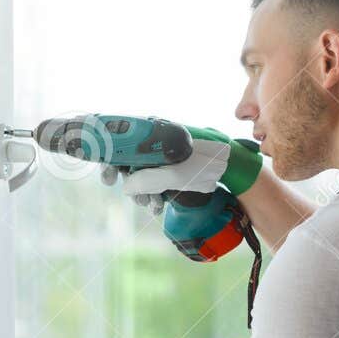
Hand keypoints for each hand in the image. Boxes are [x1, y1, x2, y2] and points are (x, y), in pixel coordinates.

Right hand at [106, 127, 261, 210]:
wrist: (231, 163)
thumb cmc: (204, 162)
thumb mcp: (173, 174)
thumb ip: (147, 180)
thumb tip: (126, 187)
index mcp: (153, 132)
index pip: (120, 143)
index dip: (110, 161)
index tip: (108, 179)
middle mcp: (155, 140)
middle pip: (130, 161)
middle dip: (131, 184)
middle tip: (134, 199)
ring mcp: (164, 153)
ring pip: (144, 173)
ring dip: (144, 192)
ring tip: (152, 205)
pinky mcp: (173, 165)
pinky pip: (157, 178)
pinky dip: (156, 192)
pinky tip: (159, 205)